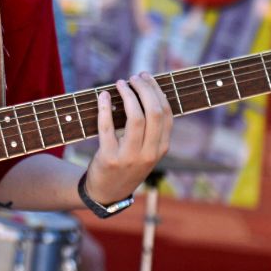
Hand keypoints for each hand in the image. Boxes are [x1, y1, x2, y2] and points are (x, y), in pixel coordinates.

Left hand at [83, 72, 172, 204]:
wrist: (107, 193)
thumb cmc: (127, 164)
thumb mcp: (147, 151)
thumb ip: (151, 129)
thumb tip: (147, 91)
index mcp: (161, 148)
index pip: (166, 114)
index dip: (157, 91)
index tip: (146, 77)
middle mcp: (149, 153)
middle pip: (154, 112)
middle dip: (144, 89)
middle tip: (133, 77)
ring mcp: (130, 157)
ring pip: (135, 118)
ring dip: (128, 95)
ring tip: (120, 83)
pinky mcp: (109, 158)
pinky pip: (107, 127)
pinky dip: (105, 108)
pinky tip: (104, 96)